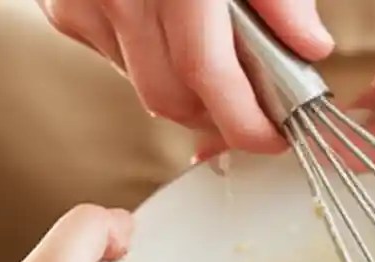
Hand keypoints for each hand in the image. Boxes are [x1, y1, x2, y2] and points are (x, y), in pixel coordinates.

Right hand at [36, 0, 334, 155]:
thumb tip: (311, 46)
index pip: (207, 77)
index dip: (244, 122)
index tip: (273, 136)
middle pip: (171, 98)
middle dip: (216, 116)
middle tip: (253, 106)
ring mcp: (83, 4)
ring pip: (143, 85)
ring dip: (183, 87)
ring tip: (212, 49)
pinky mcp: (64, 9)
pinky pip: (115, 59)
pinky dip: (149, 58)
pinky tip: (167, 26)